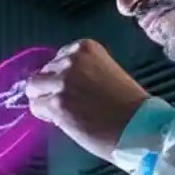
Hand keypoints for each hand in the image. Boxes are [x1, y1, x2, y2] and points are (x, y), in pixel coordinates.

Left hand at [25, 39, 148, 161]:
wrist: (140, 126)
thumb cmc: (129, 105)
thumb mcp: (105, 73)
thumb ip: (82, 72)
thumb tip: (58, 84)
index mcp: (84, 48)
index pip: (56, 60)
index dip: (61, 78)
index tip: (75, 91)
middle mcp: (71, 60)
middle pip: (43, 73)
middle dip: (50, 89)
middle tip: (69, 106)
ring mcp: (62, 81)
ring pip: (33, 89)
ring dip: (44, 101)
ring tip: (64, 114)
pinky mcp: (56, 104)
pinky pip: (36, 107)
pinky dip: (45, 115)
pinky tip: (63, 122)